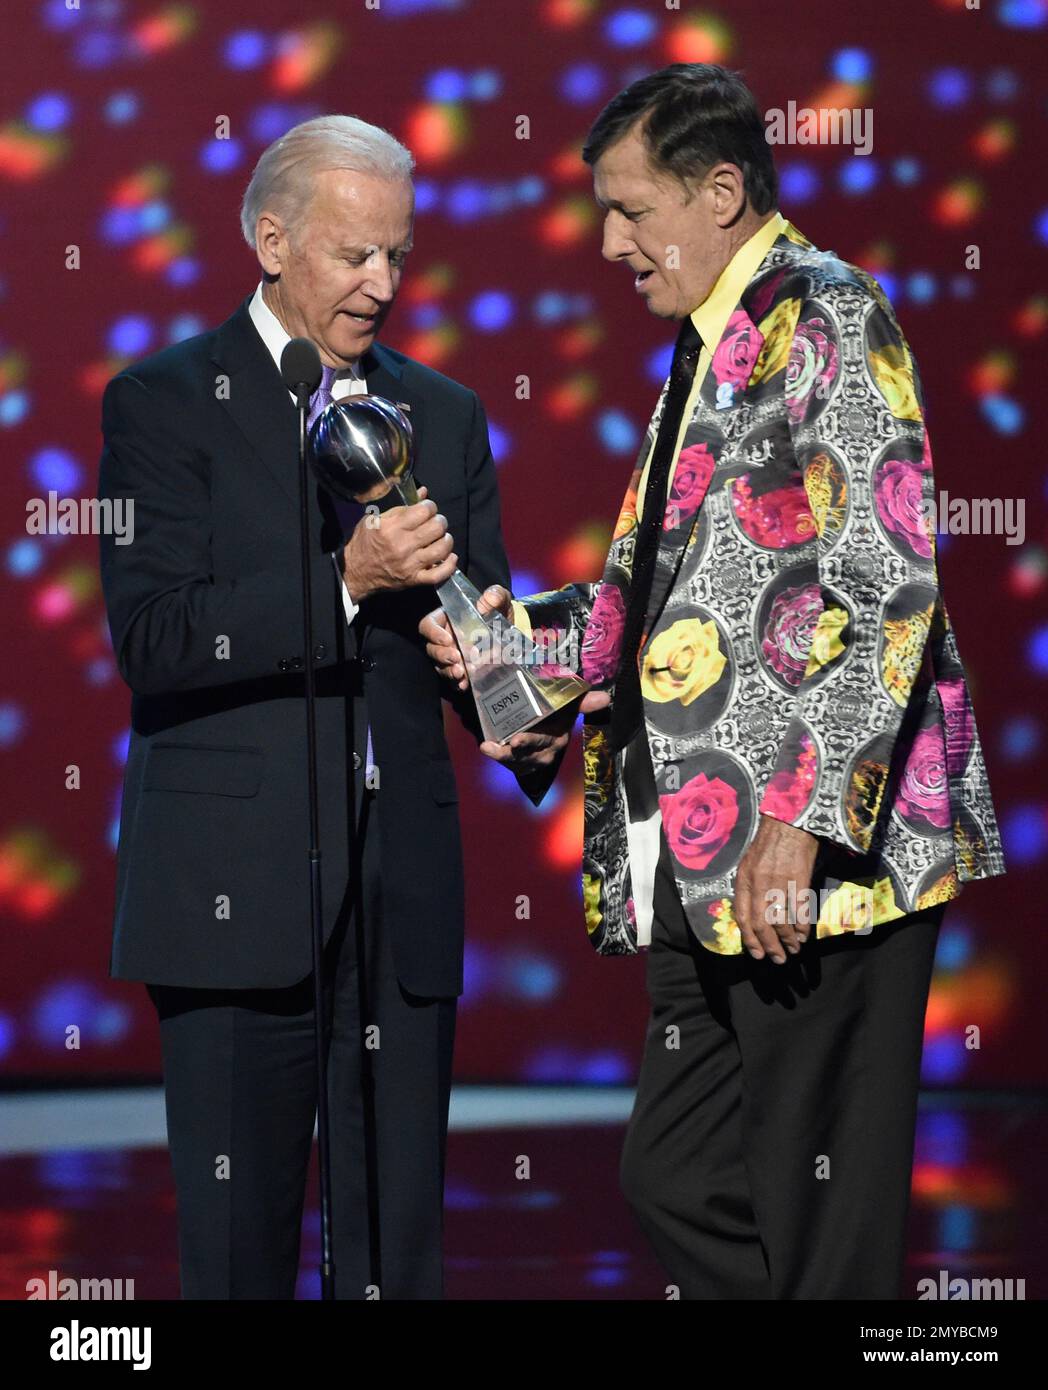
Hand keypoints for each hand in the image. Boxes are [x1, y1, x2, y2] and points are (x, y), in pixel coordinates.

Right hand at [341, 485, 455, 599]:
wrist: (355, 572)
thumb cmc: (364, 543)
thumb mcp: (374, 519)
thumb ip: (400, 507)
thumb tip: (423, 493)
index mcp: (391, 528)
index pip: (423, 511)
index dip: (430, 506)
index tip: (428, 508)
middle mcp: (402, 545)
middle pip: (436, 528)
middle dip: (440, 521)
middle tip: (436, 522)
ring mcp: (410, 564)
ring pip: (441, 549)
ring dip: (446, 540)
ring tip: (442, 537)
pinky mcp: (414, 579)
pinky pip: (439, 574)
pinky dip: (450, 565)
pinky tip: (451, 556)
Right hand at [420, 583, 511, 690]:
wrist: (512, 633)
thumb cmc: (498, 612)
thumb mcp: (500, 600)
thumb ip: (495, 596)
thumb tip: (490, 597)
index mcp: (447, 618)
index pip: (428, 625)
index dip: (433, 633)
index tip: (447, 639)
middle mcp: (445, 638)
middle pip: (431, 648)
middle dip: (442, 655)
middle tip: (457, 657)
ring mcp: (452, 656)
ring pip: (440, 666)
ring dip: (448, 670)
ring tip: (461, 672)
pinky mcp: (462, 670)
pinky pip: (454, 680)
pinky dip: (458, 683)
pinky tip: (465, 684)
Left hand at [479, 688, 609, 770]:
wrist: (547, 722)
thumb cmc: (558, 714)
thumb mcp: (570, 706)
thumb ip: (584, 702)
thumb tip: (607, 698)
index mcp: (556, 740)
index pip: (544, 742)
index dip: (530, 742)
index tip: (516, 740)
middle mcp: (544, 753)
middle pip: (526, 756)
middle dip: (511, 754)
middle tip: (496, 747)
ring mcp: (530, 759)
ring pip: (515, 762)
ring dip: (500, 757)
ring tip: (487, 747)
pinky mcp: (518, 760)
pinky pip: (508, 762)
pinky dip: (496, 755)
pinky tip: (486, 747)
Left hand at [732, 814, 818, 963]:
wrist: (790, 821)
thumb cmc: (768, 843)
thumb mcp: (748, 863)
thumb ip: (748, 888)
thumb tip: (750, 917)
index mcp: (744, 878)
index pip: (742, 916)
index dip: (749, 939)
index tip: (757, 954)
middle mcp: (759, 882)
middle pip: (762, 923)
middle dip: (770, 945)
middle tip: (777, 959)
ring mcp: (780, 881)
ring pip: (782, 919)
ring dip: (788, 939)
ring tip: (793, 949)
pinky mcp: (800, 878)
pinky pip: (800, 909)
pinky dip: (803, 926)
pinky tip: (804, 935)